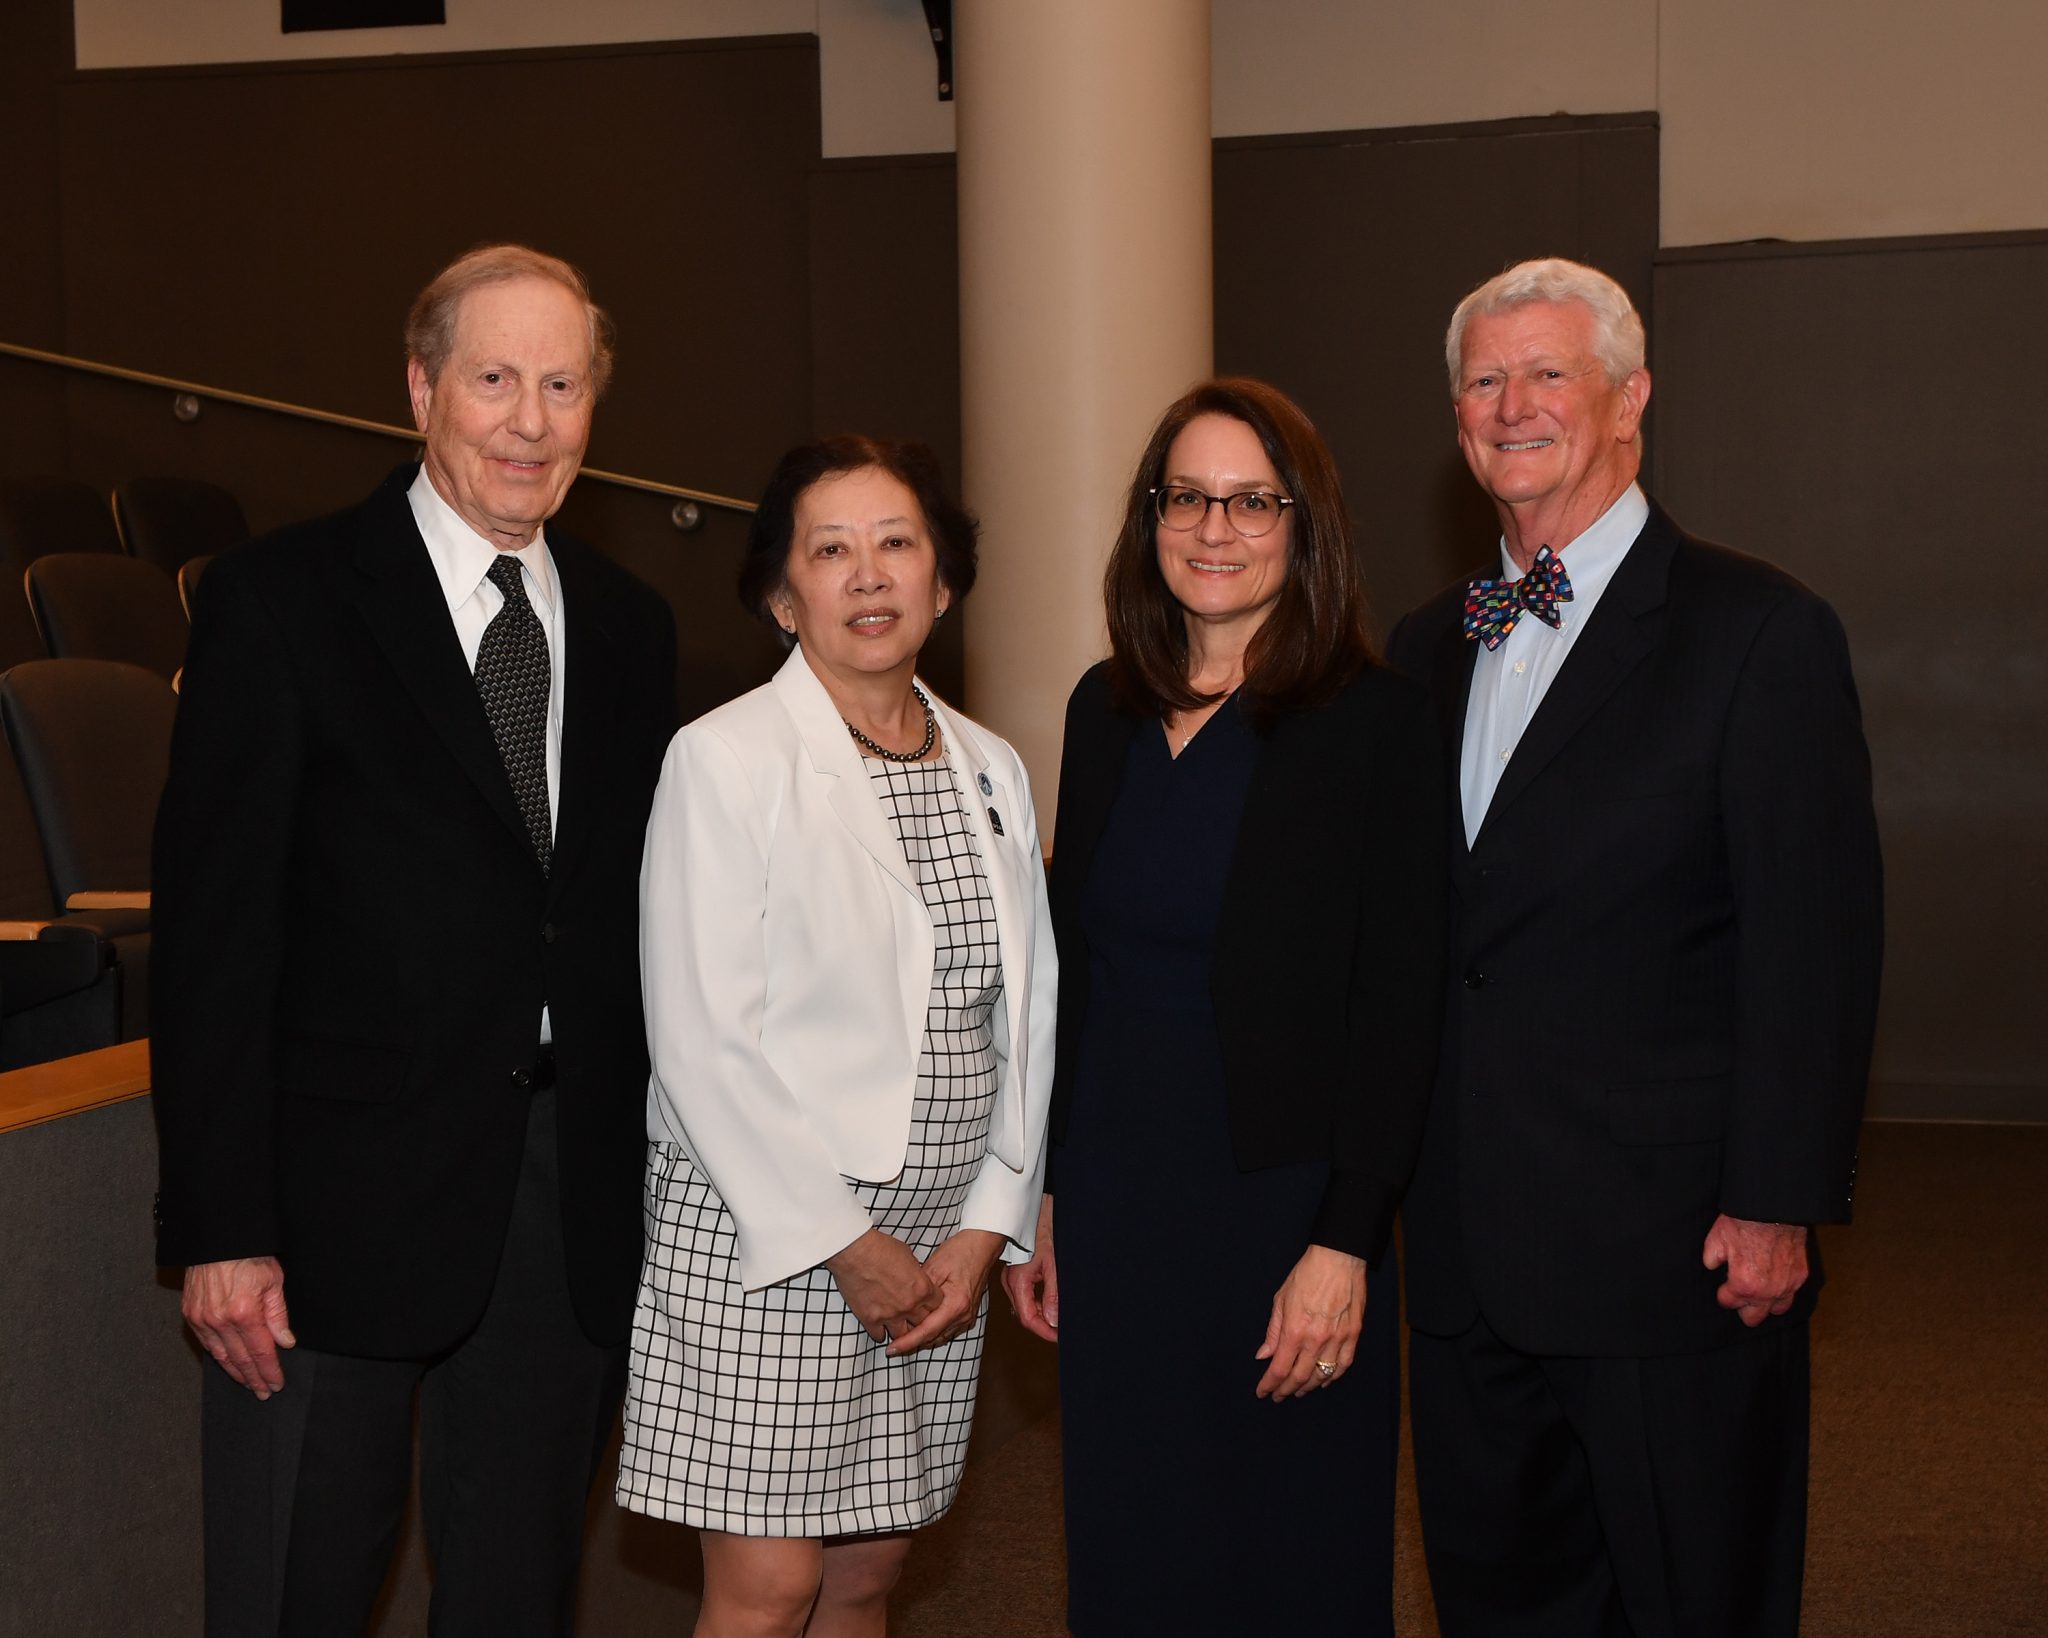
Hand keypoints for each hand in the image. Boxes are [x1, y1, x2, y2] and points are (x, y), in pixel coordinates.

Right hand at [183, 1256, 294, 1397]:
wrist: (217, 1240)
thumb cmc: (248, 1256)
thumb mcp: (273, 1281)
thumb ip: (278, 1315)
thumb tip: (285, 1343)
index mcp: (245, 1313)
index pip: (261, 1351)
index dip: (270, 1371)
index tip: (276, 1384)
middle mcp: (221, 1321)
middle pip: (240, 1358)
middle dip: (254, 1378)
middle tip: (263, 1392)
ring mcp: (203, 1319)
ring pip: (221, 1355)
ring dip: (235, 1372)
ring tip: (248, 1383)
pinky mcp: (191, 1315)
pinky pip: (206, 1344)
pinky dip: (218, 1357)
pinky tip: (227, 1364)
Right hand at [826, 1228, 940, 1343]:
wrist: (855, 1251)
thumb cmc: (880, 1248)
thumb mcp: (909, 1256)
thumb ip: (916, 1275)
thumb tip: (916, 1281)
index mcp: (922, 1288)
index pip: (937, 1306)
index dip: (932, 1305)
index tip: (926, 1304)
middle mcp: (909, 1305)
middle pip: (923, 1323)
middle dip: (919, 1319)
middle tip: (913, 1316)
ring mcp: (890, 1315)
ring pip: (903, 1336)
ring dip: (901, 1330)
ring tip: (898, 1325)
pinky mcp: (870, 1319)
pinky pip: (879, 1336)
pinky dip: (880, 1332)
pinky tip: (879, 1325)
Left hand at [889, 1228, 1006, 1355]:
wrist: (982, 1245)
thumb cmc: (960, 1251)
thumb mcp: (935, 1267)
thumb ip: (920, 1291)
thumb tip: (904, 1306)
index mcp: (956, 1304)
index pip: (927, 1331)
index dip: (907, 1342)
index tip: (891, 1349)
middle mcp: (964, 1315)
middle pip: (933, 1338)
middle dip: (912, 1343)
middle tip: (891, 1345)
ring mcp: (968, 1316)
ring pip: (940, 1336)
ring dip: (922, 1339)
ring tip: (901, 1338)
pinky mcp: (967, 1313)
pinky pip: (947, 1330)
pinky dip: (932, 1332)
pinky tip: (918, 1327)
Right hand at [999, 1194, 1059, 1342]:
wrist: (1038, 1209)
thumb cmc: (1045, 1231)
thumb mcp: (1054, 1266)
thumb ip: (1053, 1295)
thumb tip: (1054, 1321)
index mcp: (1018, 1282)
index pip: (1028, 1318)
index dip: (1044, 1331)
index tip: (1059, 1337)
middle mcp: (1010, 1283)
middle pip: (1025, 1315)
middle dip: (1044, 1325)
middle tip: (1062, 1331)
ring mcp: (1010, 1279)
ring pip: (1024, 1307)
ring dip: (1041, 1315)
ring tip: (1059, 1319)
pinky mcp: (1014, 1274)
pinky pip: (1024, 1296)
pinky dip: (1037, 1303)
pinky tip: (1049, 1304)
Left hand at [1254, 1244, 1364, 1400]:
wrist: (1338, 1258)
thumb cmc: (1306, 1275)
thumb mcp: (1281, 1299)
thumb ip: (1273, 1331)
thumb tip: (1264, 1355)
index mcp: (1295, 1329)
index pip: (1280, 1368)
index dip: (1269, 1384)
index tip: (1262, 1392)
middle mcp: (1316, 1338)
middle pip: (1300, 1377)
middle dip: (1286, 1390)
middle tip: (1278, 1395)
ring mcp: (1338, 1338)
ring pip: (1322, 1374)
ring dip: (1308, 1386)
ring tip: (1298, 1391)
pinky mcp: (1354, 1334)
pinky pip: (1344, 1364)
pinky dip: (1333, 1377)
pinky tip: (1324, 1380)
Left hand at [1703, 1214, 1808, 1326]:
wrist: (1773, 1209)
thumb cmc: (1743, 1223)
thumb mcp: (1715, 1239)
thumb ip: (1711, 1258)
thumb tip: (1712, 1266)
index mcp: (1744, 1285)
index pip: (1728, 1303)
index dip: (1723, 1294)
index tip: (1723, 1287)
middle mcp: (1767, 1292)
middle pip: (1753, 1318)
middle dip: (1743, 1308)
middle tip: (1739, 1294)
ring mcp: (1787, 1286)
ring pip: (1777, 1309)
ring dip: (1767, 1302)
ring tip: (1759, 1290)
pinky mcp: (1801, 1276)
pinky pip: (1791, 1293)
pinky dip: (1783, 1290)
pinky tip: (1774, 1280)